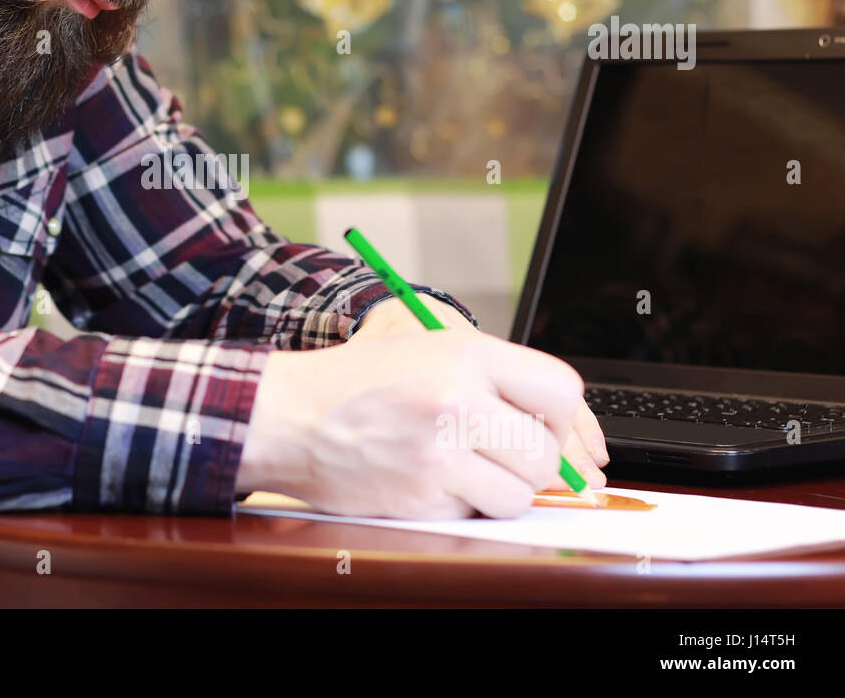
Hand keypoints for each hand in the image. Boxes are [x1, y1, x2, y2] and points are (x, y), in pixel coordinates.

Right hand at [352, 295, 609, 492]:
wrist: (291, 415)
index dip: (558, 417)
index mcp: (466, 354)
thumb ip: (496, 378)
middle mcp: (458, 401)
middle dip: (530, 461)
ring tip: (461, 465)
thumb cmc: (359, 382)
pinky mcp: (421, 496)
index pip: (562, 391)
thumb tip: (571, 434)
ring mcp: (439, 453)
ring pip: (518, 495)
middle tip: (497, 451)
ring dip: (498, 489)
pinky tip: (427, 477)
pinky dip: (458, 502)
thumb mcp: (428, 349)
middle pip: (546, 454)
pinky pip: (474, 512)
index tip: (540, 425)